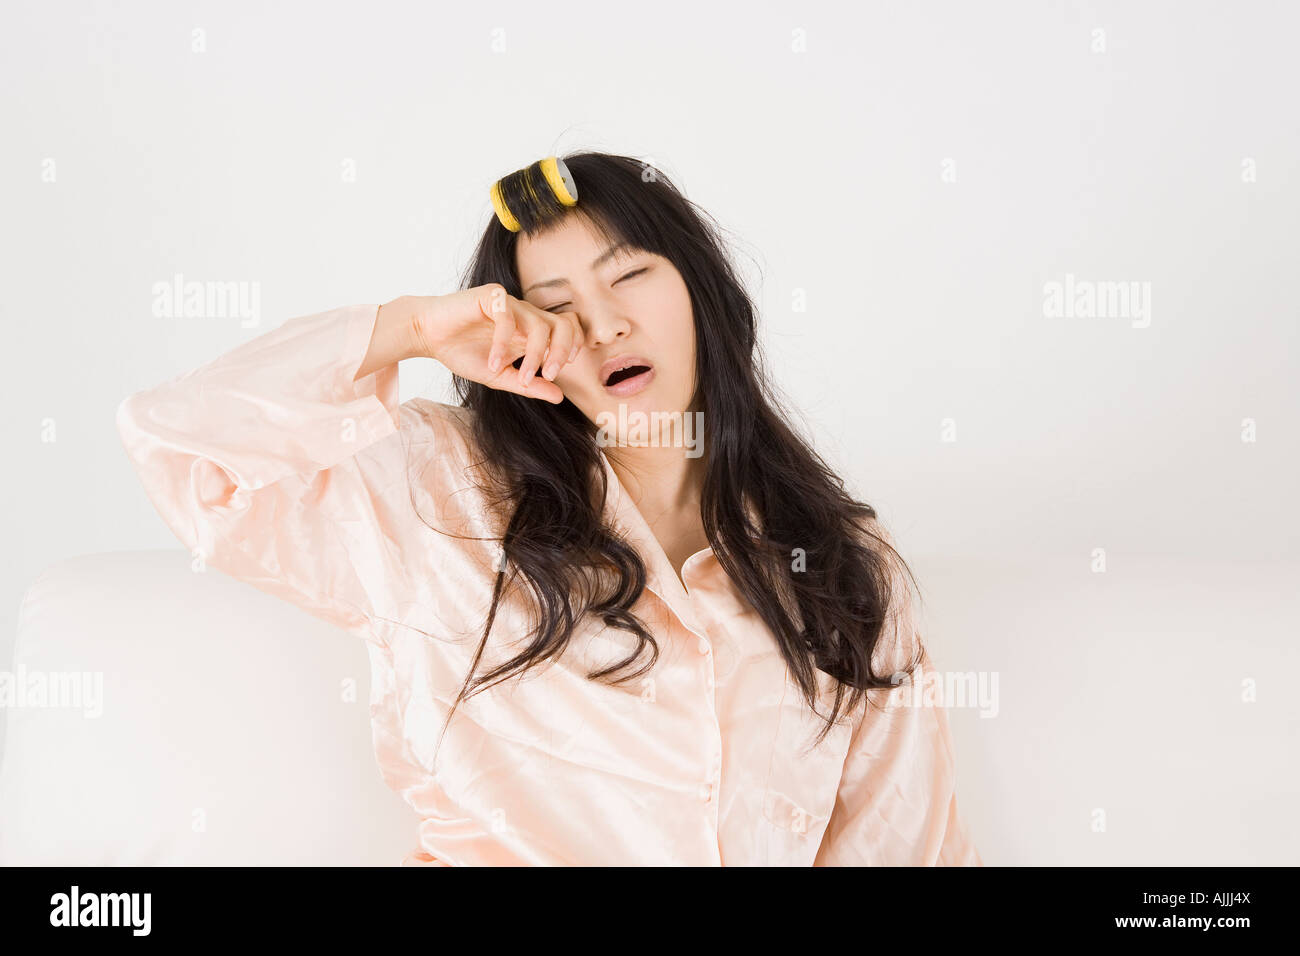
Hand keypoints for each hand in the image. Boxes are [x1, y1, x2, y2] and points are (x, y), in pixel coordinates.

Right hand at [409, 285, 583, 403]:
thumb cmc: (462, 352)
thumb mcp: (499, 377)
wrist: (428, 335)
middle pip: (562, 324)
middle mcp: (525, 316)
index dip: (572, 346)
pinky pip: (508, 318)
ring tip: (522, 376)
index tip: (559, 371)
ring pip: (539, 324)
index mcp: (531, 332)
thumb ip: (528, 385)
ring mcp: (511, 304)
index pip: (567, 329)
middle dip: (562, 351)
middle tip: (551, 375)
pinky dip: (504, 344)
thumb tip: (560, 398)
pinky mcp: (492, 297)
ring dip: (534, 354)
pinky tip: (493, 362)